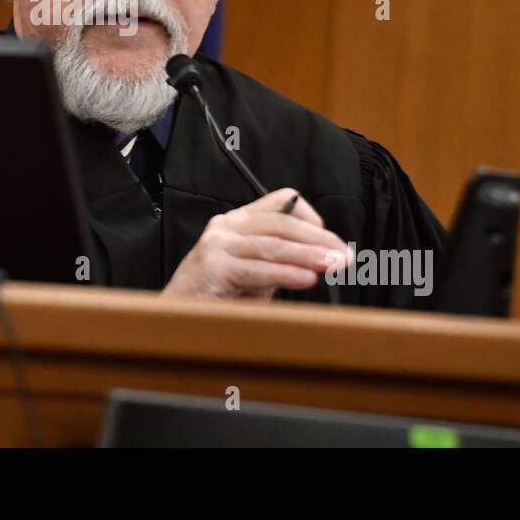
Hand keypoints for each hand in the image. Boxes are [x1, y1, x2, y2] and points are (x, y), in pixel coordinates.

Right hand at [162, 187, 349, 299]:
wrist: (175, 317)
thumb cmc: (216, 298)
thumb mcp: (256, 274)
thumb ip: (283, 263)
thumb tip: (324, 261)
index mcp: (239, 222)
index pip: (282, 202)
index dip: (311, 219)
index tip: (332, 242)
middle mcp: (227, 226)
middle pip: (282, 222)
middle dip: (318, 240)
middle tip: (343, 257)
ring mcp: (217, 243)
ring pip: (272, 243)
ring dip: (307, 255)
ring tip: (331, 265)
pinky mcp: (212, 265)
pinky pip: (256, 267)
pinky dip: (284, 273)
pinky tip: (304, 278)